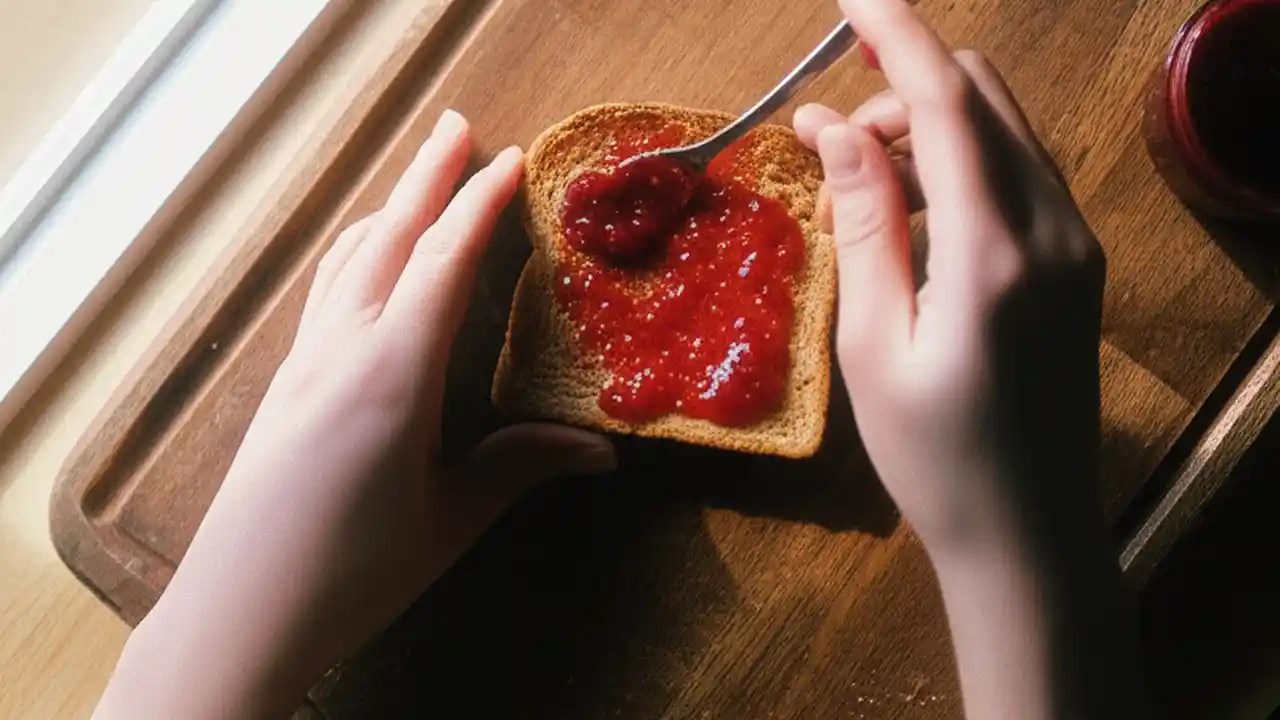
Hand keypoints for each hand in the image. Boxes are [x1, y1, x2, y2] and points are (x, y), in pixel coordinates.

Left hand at [95, 110, 615, 719]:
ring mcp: (306, 361)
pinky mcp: (286, 381)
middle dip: (427, 176)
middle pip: (390, 236)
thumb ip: (521, 468)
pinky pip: (326, 289)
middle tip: (459, 125)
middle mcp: (343, 349)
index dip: (481, 205)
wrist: (240, 609)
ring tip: (417, 179)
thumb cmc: (353, 572)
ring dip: (389, 207)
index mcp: (394, 375)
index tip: (513, 159)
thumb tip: (604, 451)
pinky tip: (363, 257)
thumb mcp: (452, 518)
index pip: (444, 263)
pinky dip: (356, 249)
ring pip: (349, 257)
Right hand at [795, 3, 1103, 556]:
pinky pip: (1018, 176)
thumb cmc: (932, 454)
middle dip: (902, 88)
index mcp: (994, 250)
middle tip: (829, 138)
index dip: (893, 37)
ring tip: (857, 190)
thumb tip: (837, 127)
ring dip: (929, 129)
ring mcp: (1076, 245)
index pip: (946, 102)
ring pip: (1003, 132)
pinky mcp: (1078, 265)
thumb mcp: (873, 344)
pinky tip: (911, 217)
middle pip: (984, 97)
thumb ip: (864, 225)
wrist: (1026, 532)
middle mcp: (1053, 229)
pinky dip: (961, 166)